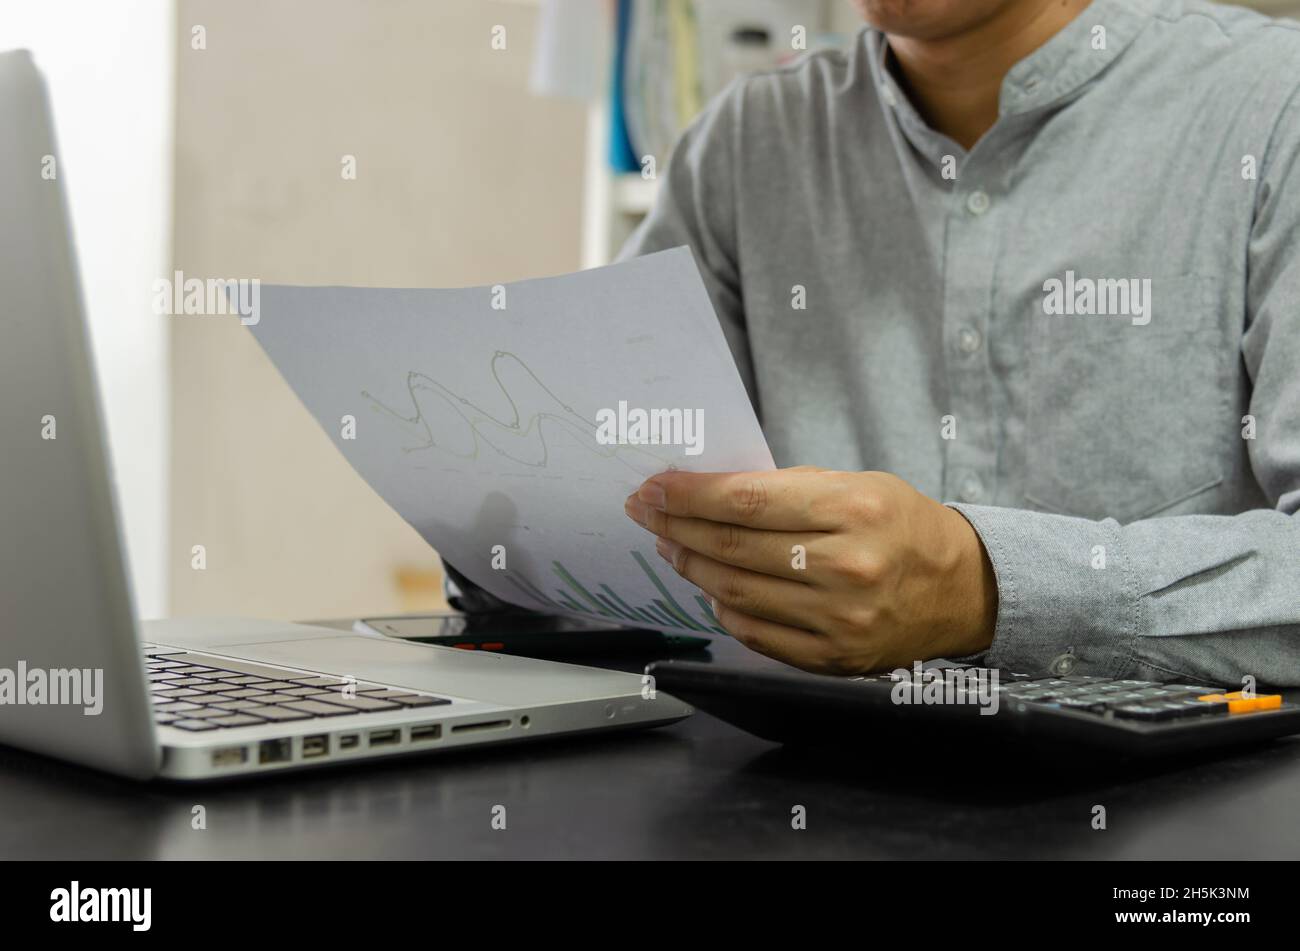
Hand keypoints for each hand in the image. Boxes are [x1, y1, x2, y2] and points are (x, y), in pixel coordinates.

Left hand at [624, 467, 997, 673]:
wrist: (962, 589)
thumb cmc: (902, 526)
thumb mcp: (857, 485)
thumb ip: (787, 489)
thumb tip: (709, 491)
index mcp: (854, 511)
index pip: (746, 501)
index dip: (688, 495)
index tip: (653, 487)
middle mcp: (847, 568)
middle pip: (732, 549)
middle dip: (676, 526)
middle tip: (647, 512)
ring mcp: (840, 620)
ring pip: (735, 593)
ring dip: (690, 566)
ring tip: (672, 545)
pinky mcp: (835, 658)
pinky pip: (756, 633)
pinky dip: (723, 609)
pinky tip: (710, 588)